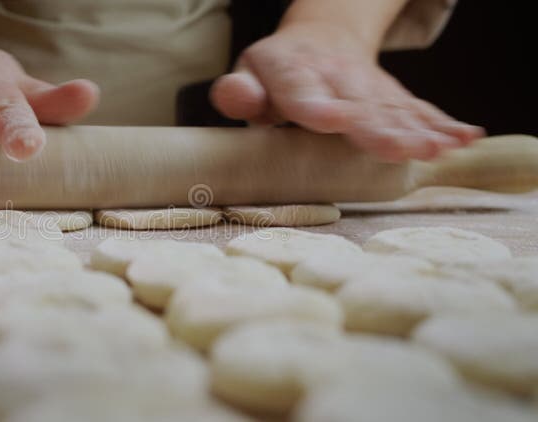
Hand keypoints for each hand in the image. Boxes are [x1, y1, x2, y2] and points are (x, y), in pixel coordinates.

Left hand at [211, 23, 483, 160]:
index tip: (332, 119)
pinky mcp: (391, 96)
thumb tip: (233, 95)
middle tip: (399, 148)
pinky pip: (418, 109)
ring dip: (418, 130)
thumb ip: (239, 92)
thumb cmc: (276, 72)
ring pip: (393, 110)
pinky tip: (465, 137)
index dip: (316, 106)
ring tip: (437, 148)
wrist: (322, 38)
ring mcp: (367, 87)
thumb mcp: (250, 74)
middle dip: (379, 128)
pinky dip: (442, 123)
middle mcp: (335, 78)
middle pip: (358, 105)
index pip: (301, 91)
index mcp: (292, 73)